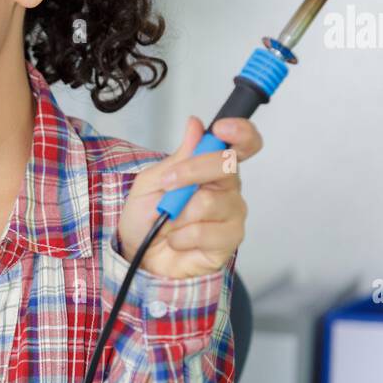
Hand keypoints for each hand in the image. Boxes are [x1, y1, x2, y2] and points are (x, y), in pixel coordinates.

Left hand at [116, 116, 262, 279]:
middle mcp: (228, 188)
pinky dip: (181, 237)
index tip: (221, 128)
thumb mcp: (151, 182)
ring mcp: (231, 215)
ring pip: (210, 201)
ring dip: (178, 212)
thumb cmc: (146, 219)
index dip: (240, 132)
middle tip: (168, 185)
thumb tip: (195, 125)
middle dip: (191, 172)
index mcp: (212, 168)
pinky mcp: (228, 241)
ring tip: (170, 221)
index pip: (243, 143)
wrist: (139, 258)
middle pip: (227, 166)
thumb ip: (178, 157)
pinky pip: (205, 232)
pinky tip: (177, 240)